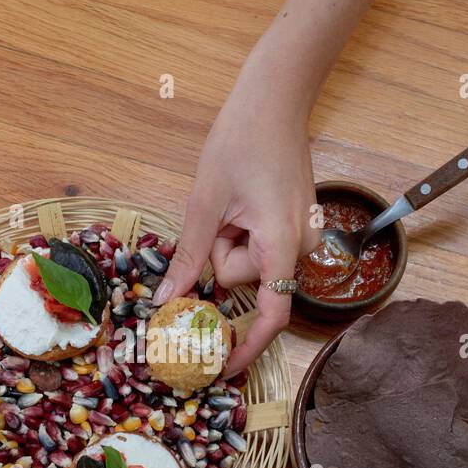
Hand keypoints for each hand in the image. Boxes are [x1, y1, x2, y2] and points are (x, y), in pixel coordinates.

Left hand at [153, 34, 319, 376]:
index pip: (272, 316)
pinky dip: (242, 233)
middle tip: (220, 213)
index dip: (246, 347)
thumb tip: (166, 302)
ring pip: (249, 261)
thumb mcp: (204, 202)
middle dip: (221, 256)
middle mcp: (299, 246)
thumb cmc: (241, 140)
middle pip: (246, 279)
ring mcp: (301, 235)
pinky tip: (243, 201)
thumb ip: (188, 256)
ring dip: (230, 240)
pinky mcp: (295, 224)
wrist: (275, 98)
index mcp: (281, 243)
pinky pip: (259, 245)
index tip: (222, 370)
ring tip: (233, 200)